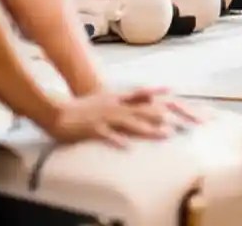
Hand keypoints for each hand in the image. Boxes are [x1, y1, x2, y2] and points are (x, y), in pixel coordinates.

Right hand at [45, 86, 203, 146]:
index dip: (168, 98)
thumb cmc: (84, 109)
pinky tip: (128, 147)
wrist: (57, 112)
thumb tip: (152, 96)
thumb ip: (129, 98)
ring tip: (166, 135)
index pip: (147, 95)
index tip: (183, 100)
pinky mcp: (94, 129)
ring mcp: (106, 116)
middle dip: (167, 116)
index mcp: (120, 98)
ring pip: (131, 122)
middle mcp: (117, 105)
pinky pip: (108, 135)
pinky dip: (117, 140)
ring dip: (148, 129)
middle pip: (146, 110)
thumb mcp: (109, 99)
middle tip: (185, 124)